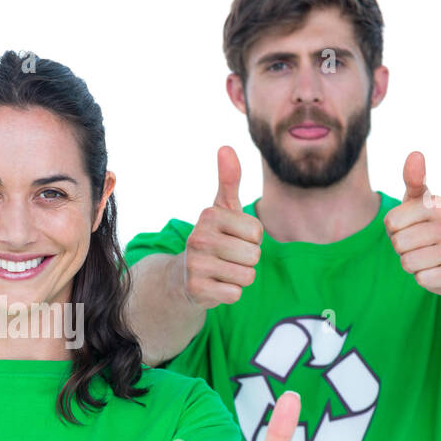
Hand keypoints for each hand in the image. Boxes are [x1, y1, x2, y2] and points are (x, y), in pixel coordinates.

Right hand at [181, 145, 262, 308]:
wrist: (184, 276)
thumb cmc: (213, 238)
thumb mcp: (222, 209)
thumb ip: (229, 179)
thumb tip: (226, 146)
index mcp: (208, 216)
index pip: (257, 232)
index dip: (252, 239)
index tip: (234, 238)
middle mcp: (197, 238)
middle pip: (254, 255)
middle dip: (247, 260)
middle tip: (228, 257)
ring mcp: (195, 265)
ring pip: (247, 276)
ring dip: (240, 276)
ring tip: (223, 270)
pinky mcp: (197, 290)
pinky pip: (235, 294)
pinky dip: (230, 292)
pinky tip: (216, 285)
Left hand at [385, 151, 440, 297]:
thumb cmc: (432, 229)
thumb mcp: (422, 204)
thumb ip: (414, 180)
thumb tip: (415, 153)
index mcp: (439, 204)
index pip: (391, 221)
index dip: (394, 229)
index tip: (412, 227)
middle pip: (398, 243)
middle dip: (403, 248)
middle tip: (421, 245)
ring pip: (407, 262)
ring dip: (413, 263)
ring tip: (428, 257)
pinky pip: (421, 278)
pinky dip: (424, 278)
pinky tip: (438, 271)